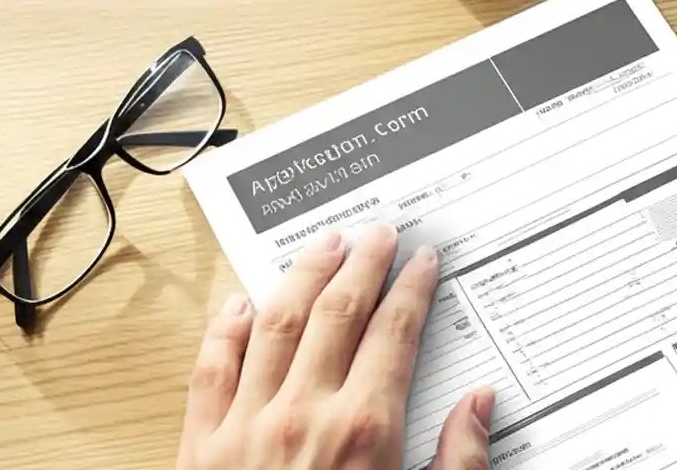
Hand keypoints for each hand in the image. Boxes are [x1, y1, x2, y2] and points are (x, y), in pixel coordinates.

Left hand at [176, 224, 495, 469]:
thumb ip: (460, 464)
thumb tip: (479, 406)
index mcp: (365, 432)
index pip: (395, 332)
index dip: (412, 287)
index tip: (422, 260)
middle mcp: (303, 415)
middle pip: (338, 310)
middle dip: (363, 261)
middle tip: (378, 229)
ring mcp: (244, 428)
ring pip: (275, 322)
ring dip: (301, 273)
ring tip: (323, 242)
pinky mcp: (197, 450)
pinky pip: (210, 369)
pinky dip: (226, 329)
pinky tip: (241, 304)